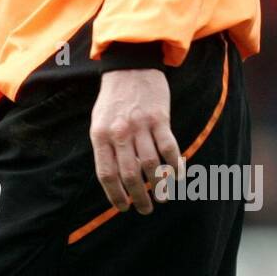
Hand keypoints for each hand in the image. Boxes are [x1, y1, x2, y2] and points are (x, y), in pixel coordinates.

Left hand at [89, 69, 180, 214]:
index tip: (123, 208)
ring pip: (151, 165)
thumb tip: (113, 180)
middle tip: (145, 209)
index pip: (106, 174)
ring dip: (158, 186)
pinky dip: (175, 166)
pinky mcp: (160, 118)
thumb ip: (105, 148)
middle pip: (130, 174)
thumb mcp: (99, 122)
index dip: (115, 195)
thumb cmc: (113, 99)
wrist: (130, 66)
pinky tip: (178, 177)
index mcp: (100, 136)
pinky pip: (170, 148)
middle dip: (139, 196)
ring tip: (162, 197)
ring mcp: (140, 126)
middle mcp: (119, 133)